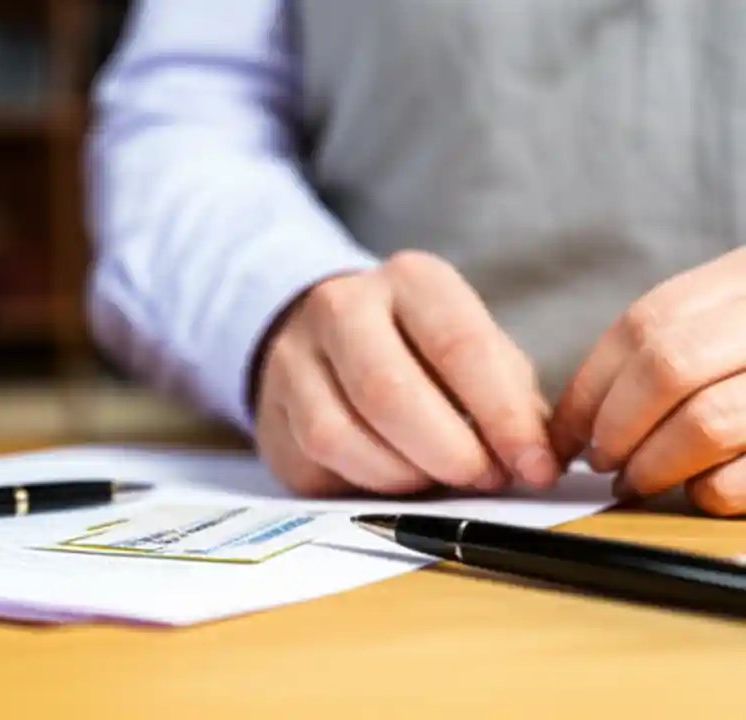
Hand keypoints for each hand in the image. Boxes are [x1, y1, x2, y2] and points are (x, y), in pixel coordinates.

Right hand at [253, 251, 559, 496]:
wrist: (325, 337)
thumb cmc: (422, 350)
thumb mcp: (476, 349)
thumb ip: (508, 398)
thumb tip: (535, 459)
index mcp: (410, 281)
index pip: (459, 346)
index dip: (502, 416)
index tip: (535, 466)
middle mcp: (341, 306)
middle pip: (386, 390)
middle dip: (447, 452)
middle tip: (484, 480)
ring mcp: (294, 358)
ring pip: (338, 434)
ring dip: (402, 475)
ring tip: (438, 479)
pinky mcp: (271, 414)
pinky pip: (315, 462)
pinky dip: (364, 483)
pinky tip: (394, 478)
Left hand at [551, 248, 745, 515]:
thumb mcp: (742, 315)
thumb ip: (684, 342)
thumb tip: (587, 415)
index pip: (644, 326)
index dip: (593, 384)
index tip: (565, 429)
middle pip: (667, 367)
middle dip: (617, 425)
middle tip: (602, 461)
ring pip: (708, 421)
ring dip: (655, 464)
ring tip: (638, 481)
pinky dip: (714, 490)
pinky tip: (704, 491)